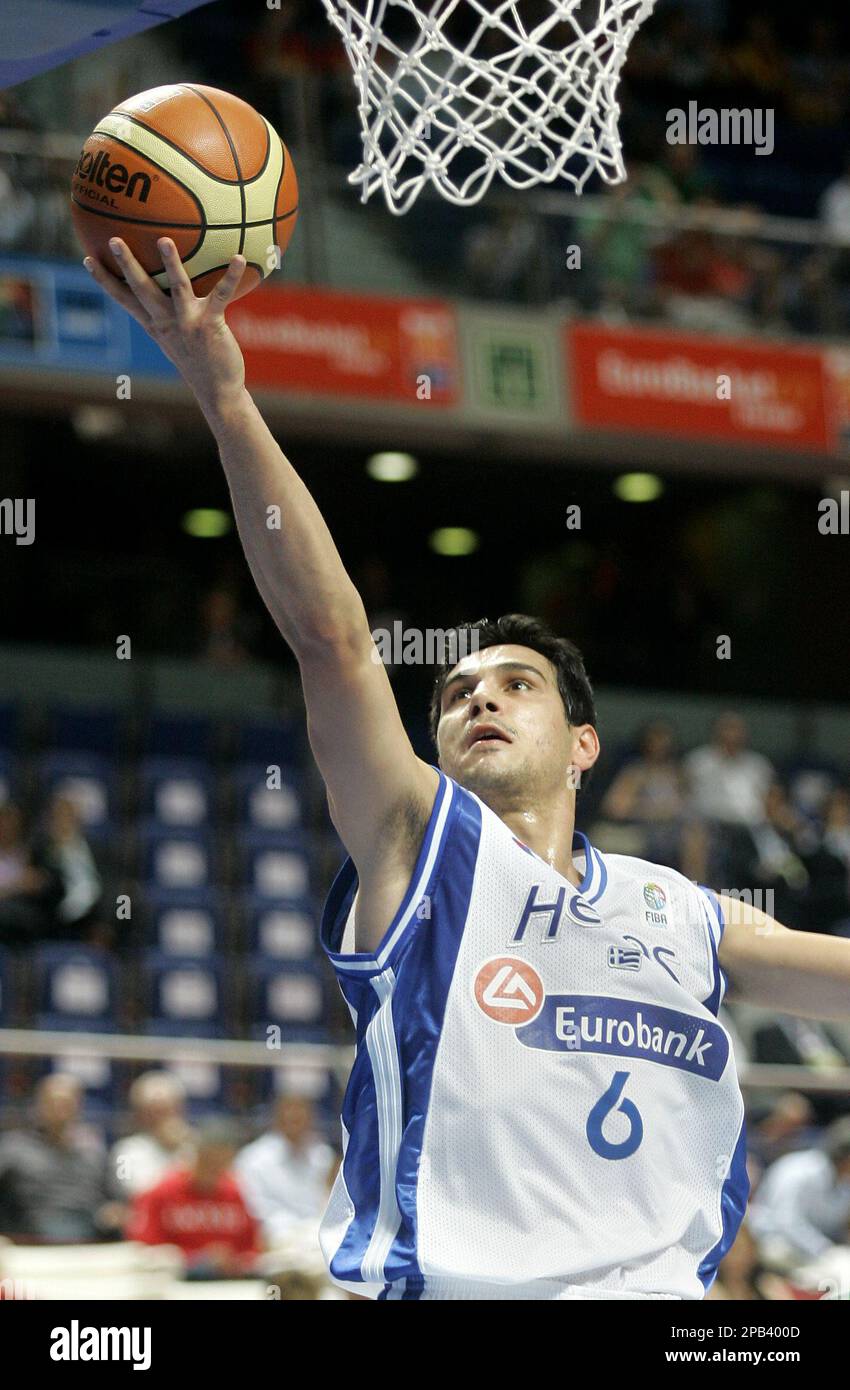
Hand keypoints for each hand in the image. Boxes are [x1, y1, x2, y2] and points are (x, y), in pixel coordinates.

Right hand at [84, 237, 246, 415]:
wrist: (217, 391)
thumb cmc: (200, 361)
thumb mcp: (178, 337)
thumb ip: (171, 315)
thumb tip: (173, 291)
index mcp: (154, 324)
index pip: (123, 299)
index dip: (104, 280)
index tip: (87, 258)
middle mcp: (166, 322)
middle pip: (141, 288)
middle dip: (126, 264)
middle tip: (114, 239)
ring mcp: (187, 323)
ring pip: (177, 288)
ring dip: (171, 264)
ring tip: (164, 240)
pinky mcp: (210, 325)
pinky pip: (221, 295)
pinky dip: (231, 276)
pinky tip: (239, 257)